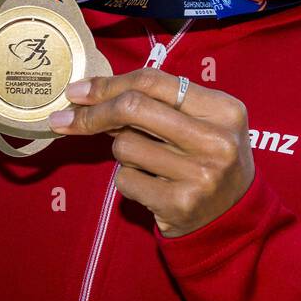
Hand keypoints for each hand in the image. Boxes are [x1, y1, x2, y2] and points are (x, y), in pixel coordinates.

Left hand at [47, 68, 254, 237]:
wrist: (233, 218)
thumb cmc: (207, 159)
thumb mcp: (201, 123)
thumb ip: (157, 105)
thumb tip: (90, 93)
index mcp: (224, 110)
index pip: (154, 82)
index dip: (109, 84)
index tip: (78, 91)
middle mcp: (216, 140)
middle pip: (133, 107)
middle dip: (94, 113)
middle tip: (66, 118)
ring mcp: (200, 174)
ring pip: (125, 146)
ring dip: (123, 152)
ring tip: (148, 162)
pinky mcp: (180, 204)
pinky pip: (125, 180)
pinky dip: (128, 179)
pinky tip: (150, 185)